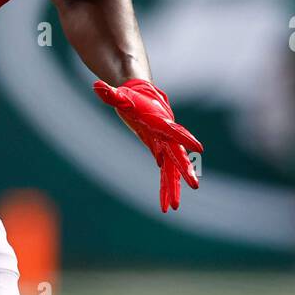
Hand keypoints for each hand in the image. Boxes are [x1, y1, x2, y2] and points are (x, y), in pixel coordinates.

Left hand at [93, 76, 202, 212]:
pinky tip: (166, 204)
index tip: (198, 149)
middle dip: (185, 171)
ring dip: (173, 188)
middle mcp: (165, 136)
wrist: (141, 95)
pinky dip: (165, 188)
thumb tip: (96, 86)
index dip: (186, 139)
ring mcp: (164, 146)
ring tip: (173, 207)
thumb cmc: (130, 96)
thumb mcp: (118, 96)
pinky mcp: (160, 152)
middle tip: (194, 186)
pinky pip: (165, 173)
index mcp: (159, 122)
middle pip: (178, 156)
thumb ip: (110, 93)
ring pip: (172, 170)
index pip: (174, 131)